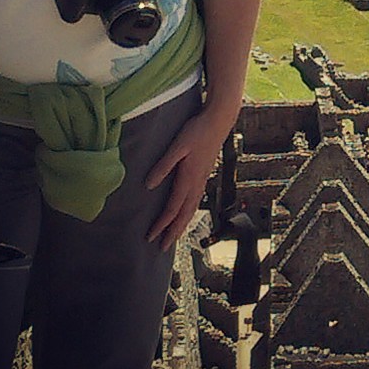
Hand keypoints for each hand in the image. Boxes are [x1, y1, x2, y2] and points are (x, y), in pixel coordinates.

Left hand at [144, 109, 231, 251]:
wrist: (219, 121)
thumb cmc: (197, 130)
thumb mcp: (177, 146)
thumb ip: (163, 165)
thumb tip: (148, 185)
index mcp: (188, 178)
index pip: (172, 209)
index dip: (161, 225)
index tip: (150, 237)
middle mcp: (197, 183)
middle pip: (184, 215)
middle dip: (173, 232)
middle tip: (162, 248)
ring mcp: (202, 179)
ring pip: (192, 209)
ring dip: (182, 225)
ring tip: (174, 236)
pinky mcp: (204, 174)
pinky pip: (196, 200)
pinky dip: (190, 213)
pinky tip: (187, 213)